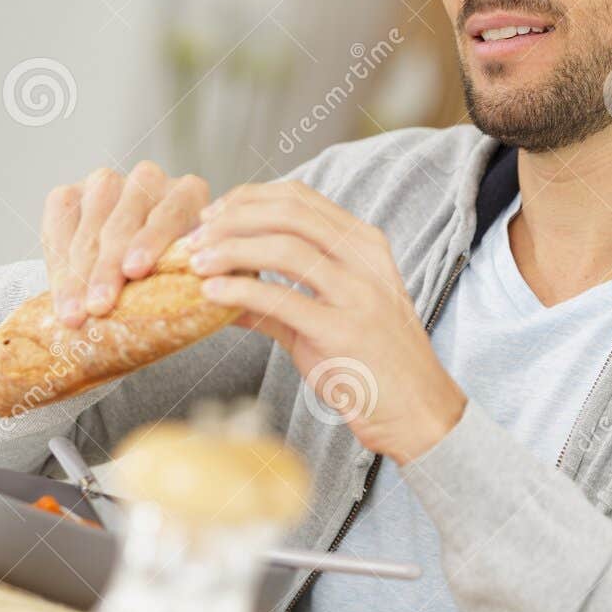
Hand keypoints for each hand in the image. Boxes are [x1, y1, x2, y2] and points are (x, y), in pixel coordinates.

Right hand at [41, 162, 209, 327]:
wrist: (138, 269)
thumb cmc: (175, 273)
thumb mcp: (188, 273)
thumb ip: (183, 277)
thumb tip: (172, 304)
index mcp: (189, 193)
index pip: (170, 214)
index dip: (150, 241)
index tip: (134, 271)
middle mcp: (148, 180)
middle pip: (122, 225)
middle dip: (106, 269)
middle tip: (99, 306)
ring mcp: (106, 184)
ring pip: (88, 229)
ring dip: (79, 275)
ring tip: (74, 311)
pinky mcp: (70, 194)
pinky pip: (57, 227)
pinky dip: (58, 265)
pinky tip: (61, 294)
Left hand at [183, 180, 466, 462]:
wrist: (417, 412)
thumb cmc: (373, 365)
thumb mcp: (330, 316)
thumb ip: (279, 298)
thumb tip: (221, 288)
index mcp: (365, 245)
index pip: (300, 199)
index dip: (248, 198)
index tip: (214, 215)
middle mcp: (365, 261)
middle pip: (289, 213)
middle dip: (232, 218)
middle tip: (195, 237)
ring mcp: (358, 295)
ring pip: (284, 248)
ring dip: (230, 250)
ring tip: (196, 263)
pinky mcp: (343, 332)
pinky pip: (282, 299)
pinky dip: (240, 291)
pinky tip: (212, 295)